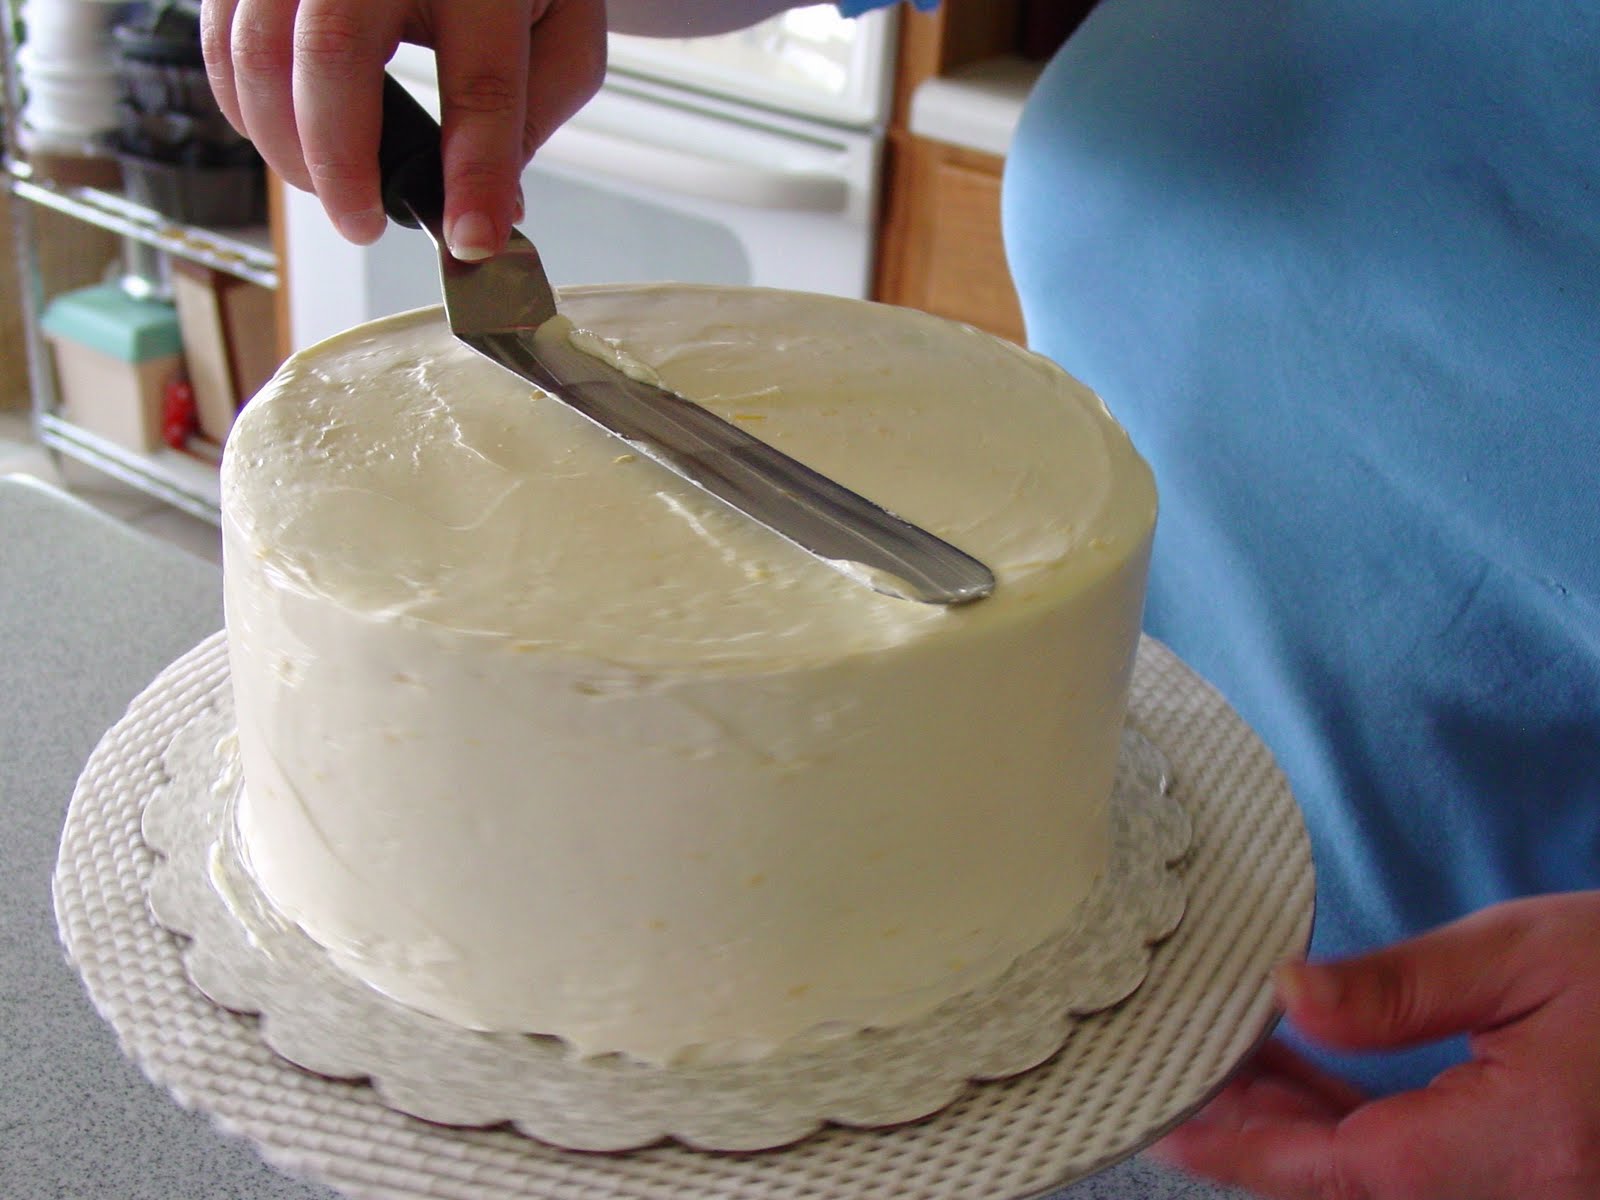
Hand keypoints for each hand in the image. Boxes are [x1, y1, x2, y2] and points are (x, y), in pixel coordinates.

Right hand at [202, 0, 605, 258]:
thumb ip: (536, 110)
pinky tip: (289, 138)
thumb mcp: (559, 28)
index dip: (473, 174)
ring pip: (258, 49)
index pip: (482, 83)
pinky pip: (221, 36)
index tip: (470, 240)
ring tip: (334, 191)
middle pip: (333, 56)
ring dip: (286, 145)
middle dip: (341, 166)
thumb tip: (491, 206)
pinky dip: (245, 104)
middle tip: (363, 224)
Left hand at [1150, 891, 1599, 1198]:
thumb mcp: (1520, 954)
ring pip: (1381, 1189)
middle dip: (1258, 1141)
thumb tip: (1288, 997)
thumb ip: (1398, 989)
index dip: (1252, 1146)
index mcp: (1524, 1149)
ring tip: (1226, 1067)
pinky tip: (1301, 1083)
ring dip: (1298, 1136)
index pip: (1352, 1169)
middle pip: (1355, 1191)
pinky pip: (1420, 1178)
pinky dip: (1354, 1136)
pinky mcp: (1528, 1186)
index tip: (1173, 1122)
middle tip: (1180, 1083)